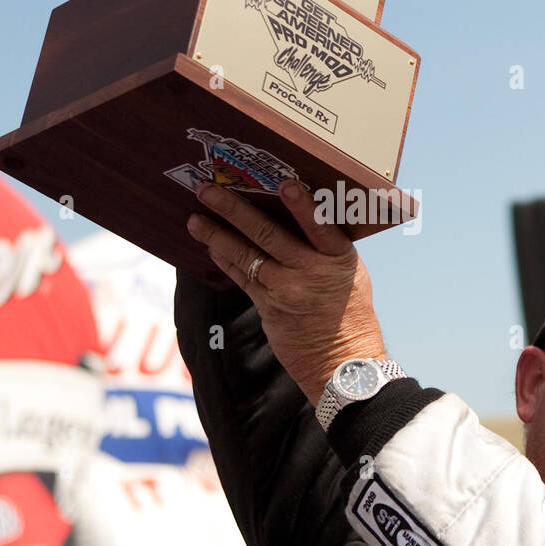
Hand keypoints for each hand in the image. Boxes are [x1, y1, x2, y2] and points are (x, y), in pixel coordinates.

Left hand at [186, 180, 387, 405]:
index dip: (303, 206)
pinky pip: (243, 278)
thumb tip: (298, 212)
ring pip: (247, 255)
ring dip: (217, 235)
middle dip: (234, 209)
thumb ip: (326, 246)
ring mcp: (287, 290)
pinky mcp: (269, 307)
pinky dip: (226, 260)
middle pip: (269, 234)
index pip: (321, 226)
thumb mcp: (350, 272)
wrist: (342, 361)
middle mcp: (311, 271)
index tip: (285, 184)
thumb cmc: (349, 311)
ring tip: (195, 219)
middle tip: (207, 190)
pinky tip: (211, 247)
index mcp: (338, 258)